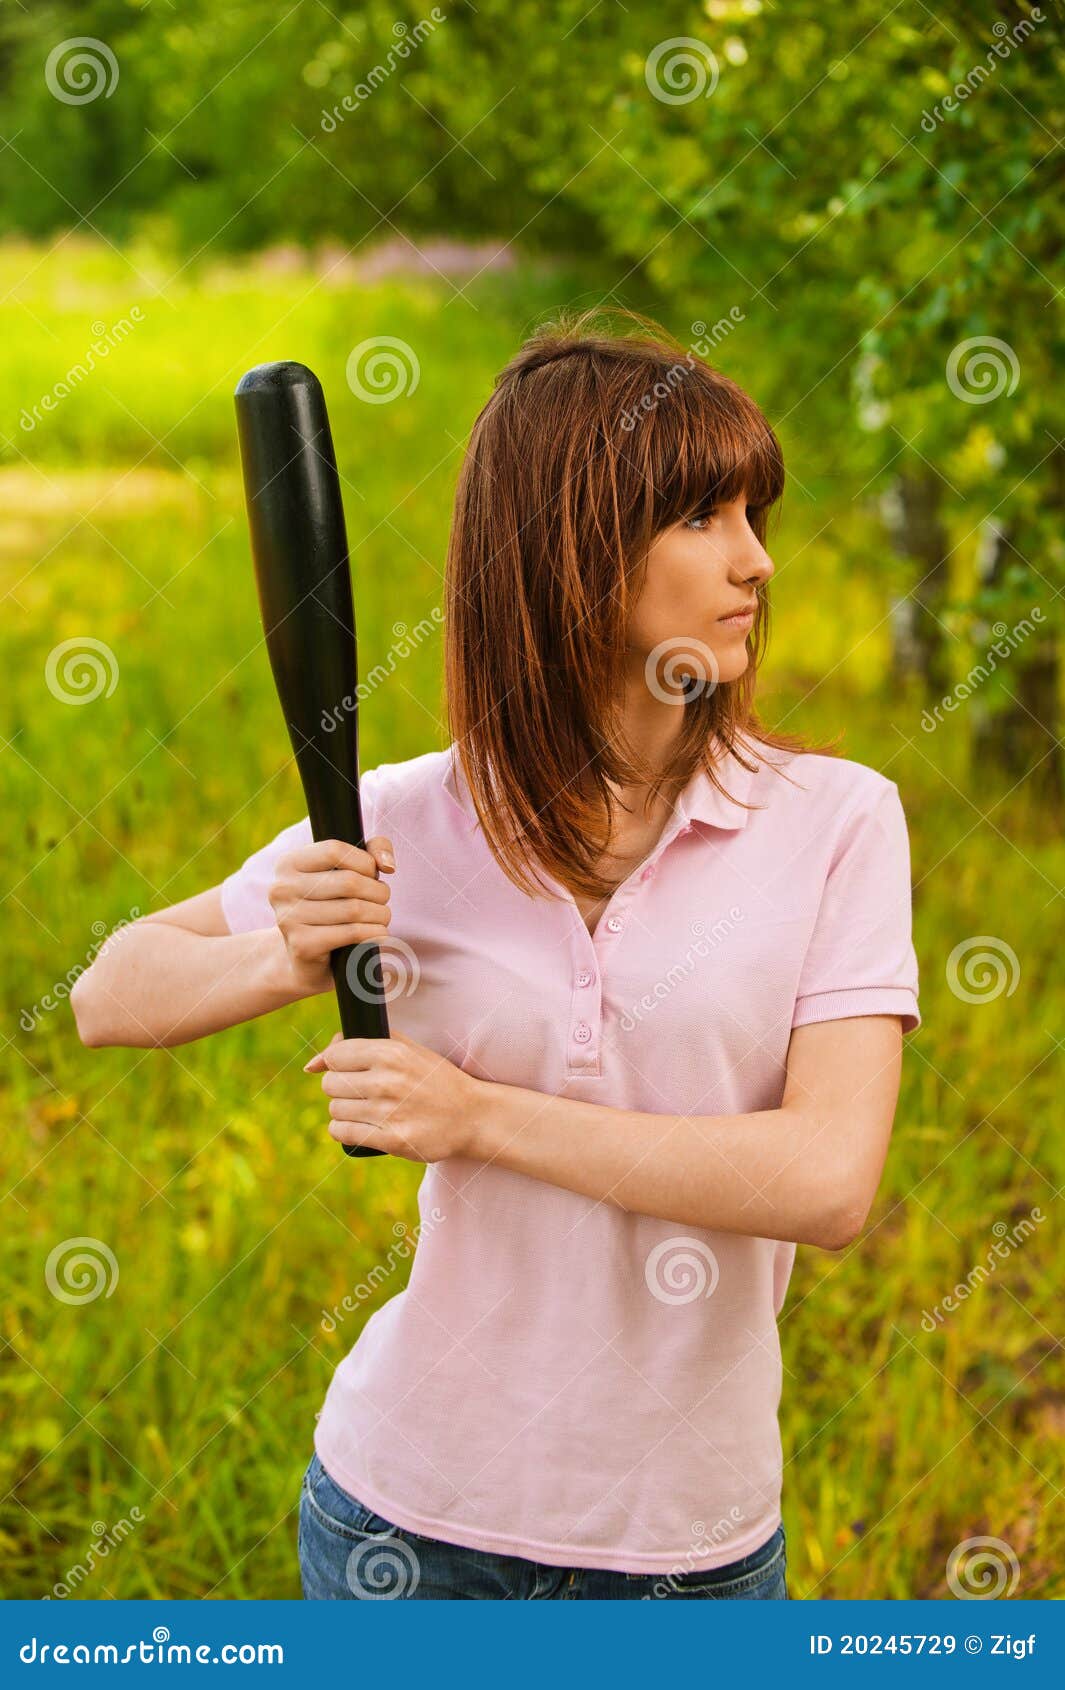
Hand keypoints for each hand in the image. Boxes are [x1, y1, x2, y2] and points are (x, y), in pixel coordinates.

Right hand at [269, 836, 393, 996]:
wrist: (306, 959)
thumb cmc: (333, 906)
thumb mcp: (349, 870)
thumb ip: (374, 850)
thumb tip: (388, 864)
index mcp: (288, 864)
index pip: (335, 851)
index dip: (364, 862)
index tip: (372, 875)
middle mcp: (281, 889)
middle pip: (349, 882)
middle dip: (378, 892)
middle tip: (382, 900)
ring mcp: (288, 918)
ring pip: (354, 909)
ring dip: (380, 914)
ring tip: (382, 917)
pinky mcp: (302, 945)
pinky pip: (352, 933)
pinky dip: (374, 933)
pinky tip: (378, 933)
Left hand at [304, 1030, 484, 1161]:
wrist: (471, 1116)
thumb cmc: (435, 1081)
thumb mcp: (409, 1050)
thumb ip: (364, 1043)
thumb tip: (313, 1062)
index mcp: (390, 1053)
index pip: (334, 1056)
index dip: (336, 1064)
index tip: (349, 1071)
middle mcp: (387, 1081)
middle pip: (330, 1084)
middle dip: (340, 1089)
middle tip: (361, 1093)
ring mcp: (389, 1112)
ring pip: (335, 1110)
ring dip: (344, 1112)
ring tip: (366, 1111)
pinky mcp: (391, 1140)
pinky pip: (343, 1133)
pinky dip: (345, 1132)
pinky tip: (361, 1127)